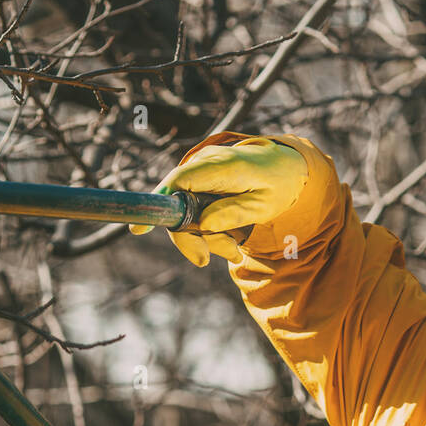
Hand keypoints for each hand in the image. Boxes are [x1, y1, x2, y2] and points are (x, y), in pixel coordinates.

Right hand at [129, 136, 307, 266]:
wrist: (285, 167)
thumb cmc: (277, 184)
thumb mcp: (265, 205)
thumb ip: (235, 213)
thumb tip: (204, 224)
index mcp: (222, 166)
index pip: (181, 182)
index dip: (160, 203)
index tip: (140, 228)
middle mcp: (205, 164)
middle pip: (178, 204)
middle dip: (190, 237)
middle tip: (205, 260)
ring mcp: (201, 172)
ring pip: (187, 212)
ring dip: (207, 238)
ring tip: (234, 251)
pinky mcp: (201, 183)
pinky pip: (195, 210)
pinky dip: (210, 230)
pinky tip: (230, 243)